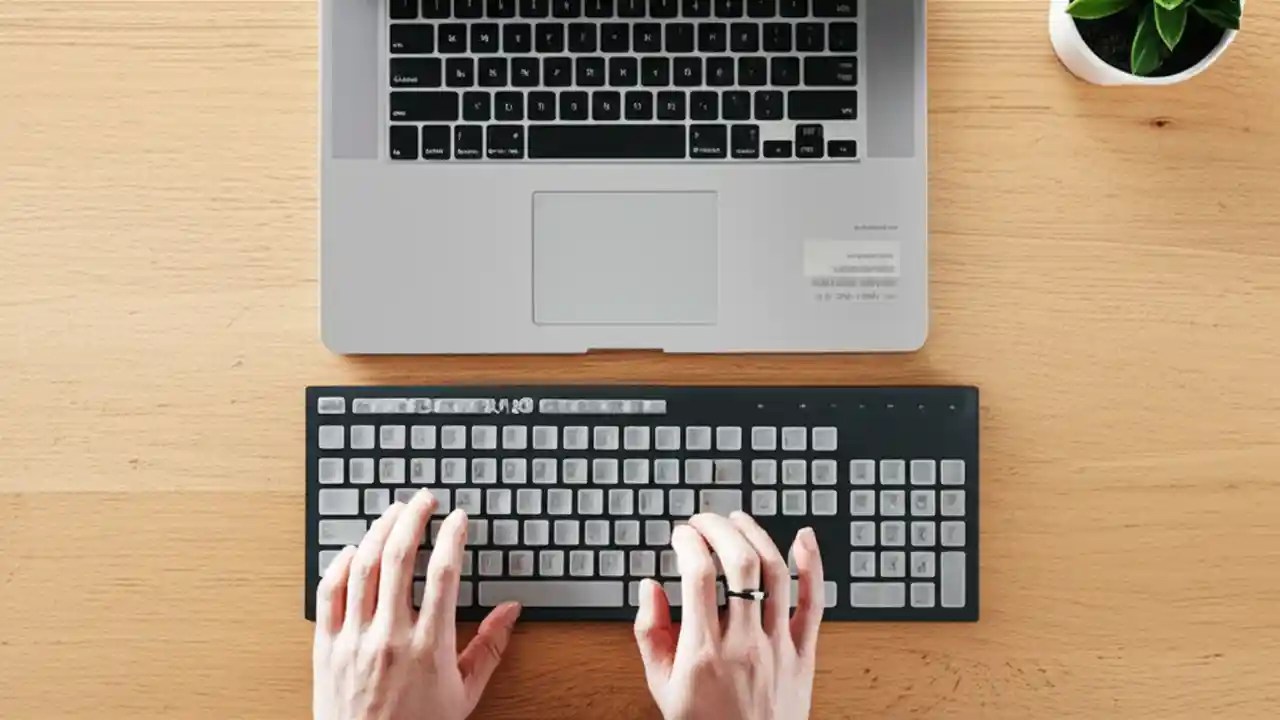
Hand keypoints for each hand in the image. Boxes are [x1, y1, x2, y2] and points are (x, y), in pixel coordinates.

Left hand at [313, 490, 521, 719]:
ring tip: (393, 512)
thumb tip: (511, 611)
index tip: (457, 518)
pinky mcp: (326, 646)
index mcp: (428, 646)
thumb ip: (490, 648)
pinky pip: (329, 592)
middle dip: (413, 518)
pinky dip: (339, 564)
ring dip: (378, 530)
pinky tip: (353, 549)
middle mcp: (389, 636)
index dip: (451, 537)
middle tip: (424, 500)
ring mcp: (353, 639)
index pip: (442, 574)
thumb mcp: (465, 693)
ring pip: (362, 567)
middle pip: (397, 557)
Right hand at [633, 512, 823, 719]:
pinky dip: (812, 565)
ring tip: (738, 521)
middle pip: (739, 564)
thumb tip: (649, 588)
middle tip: (705, 521)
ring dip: (756, 535)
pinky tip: (803, 538)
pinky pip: (815, 603)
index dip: (688, 542)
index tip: (681, 535)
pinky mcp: (804, 653)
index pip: (698, 575)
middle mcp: (744, 644)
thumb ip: (648, 633)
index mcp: (703, 652)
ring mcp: (778, 647)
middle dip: (719, 528)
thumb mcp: (660, 686)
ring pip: (776, 573)